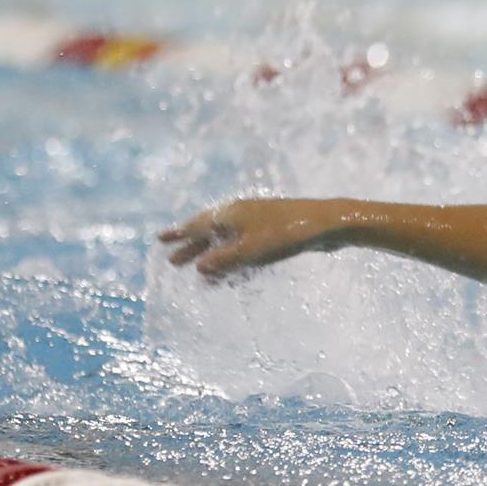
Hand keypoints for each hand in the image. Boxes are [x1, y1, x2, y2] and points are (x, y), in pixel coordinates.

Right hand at [158, 198, 343, 278]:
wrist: (327, 223)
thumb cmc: (285, 235)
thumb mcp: (249, 251)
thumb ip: (223, 260)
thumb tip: (199, 268)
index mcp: (230, 214)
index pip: (196, 225)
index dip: (178, 234)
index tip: (159, 239)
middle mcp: (240, 215)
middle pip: (209, 232)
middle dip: (191, 247)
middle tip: (173, 260)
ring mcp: (257, 222)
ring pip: (227, 240)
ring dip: (212, 255)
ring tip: (198, 269)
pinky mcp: (274, 233)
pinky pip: (244, 246)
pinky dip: (233, 257)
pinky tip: (233, 271)